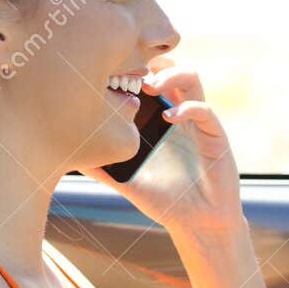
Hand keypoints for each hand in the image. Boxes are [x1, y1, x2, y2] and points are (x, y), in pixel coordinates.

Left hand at [78, 54, 243, 239]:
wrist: (199, 225)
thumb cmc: (166, 202)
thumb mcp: (127, 181)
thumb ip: (104, 169)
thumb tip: (73, 160)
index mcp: (160, 118)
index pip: (148, 78)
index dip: (133, 69)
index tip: (112, 74)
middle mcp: (180, 113)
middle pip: (170, 66)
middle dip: (151, 62)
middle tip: (131, 75)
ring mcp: (199, 122)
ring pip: (191, 77)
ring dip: (170, 75)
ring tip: (150, 86)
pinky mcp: (216, 136)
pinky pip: (204, 109)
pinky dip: (186, 107)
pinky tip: (169, 117)